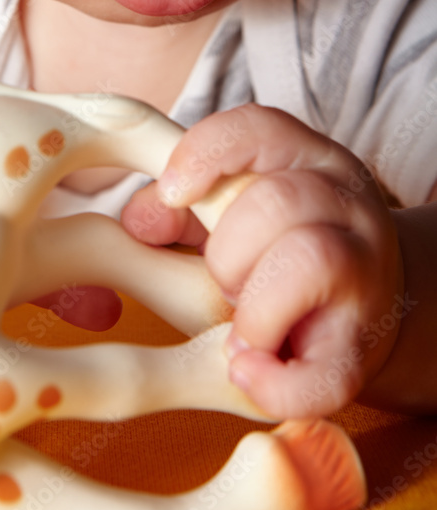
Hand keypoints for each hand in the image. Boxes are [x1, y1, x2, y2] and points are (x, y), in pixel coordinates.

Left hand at [120, 104, 402, 419]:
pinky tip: (247, 369)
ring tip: (241, 325)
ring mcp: (366, 273)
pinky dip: (272, 381)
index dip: (206, 154)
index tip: (172, 192)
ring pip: (309, 258)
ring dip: (254, 303)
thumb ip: (180, 209)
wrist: (371, 311)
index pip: (260, 128)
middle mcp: (347, 206)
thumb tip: (138, 220)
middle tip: (224, 281)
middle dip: (227, 250)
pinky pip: (323, 370)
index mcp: (309, 161)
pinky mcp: (365, 350)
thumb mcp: (235, 214)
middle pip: (277, 200)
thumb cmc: (283, 255)